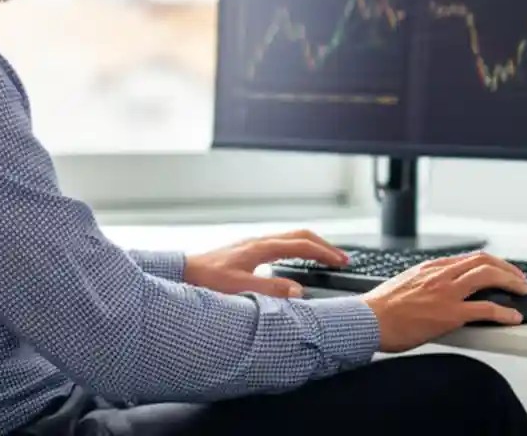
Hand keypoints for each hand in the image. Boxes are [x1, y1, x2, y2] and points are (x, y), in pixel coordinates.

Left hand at [185, 229, 349, 297]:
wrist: (185, 272)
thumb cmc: (208, 279)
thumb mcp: (240, 288)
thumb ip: (270, 289)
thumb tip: (299, 291)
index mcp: (262, 248)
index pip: (302, 244)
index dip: (325, 252)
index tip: (341, 262)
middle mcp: (260, 242)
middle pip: (300, 236)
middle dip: (324, 245)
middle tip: (341, 258)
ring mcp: (254, 244)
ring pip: (291, 238)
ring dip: (311, 246)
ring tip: (325, 258)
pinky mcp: (248, 251)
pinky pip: (280, 244)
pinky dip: (297, 249)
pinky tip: (296, 262)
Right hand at [359, 252, 526, 351]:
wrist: (367, 320)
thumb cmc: (381, 308)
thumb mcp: (406, 284)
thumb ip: (426, 282)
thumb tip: (438, 288)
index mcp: (431, 268)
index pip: (470, 258)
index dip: (493, 263)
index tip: (502, 271)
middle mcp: (441, 275)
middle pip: (484, 261)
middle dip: (508, 269)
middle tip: (519, 280)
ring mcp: (446, 293)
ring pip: (488, 276)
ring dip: (511, 282)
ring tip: (521, 292)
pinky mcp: (449, 314)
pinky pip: (485, 309)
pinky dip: (504, 311)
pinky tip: (513, 317)